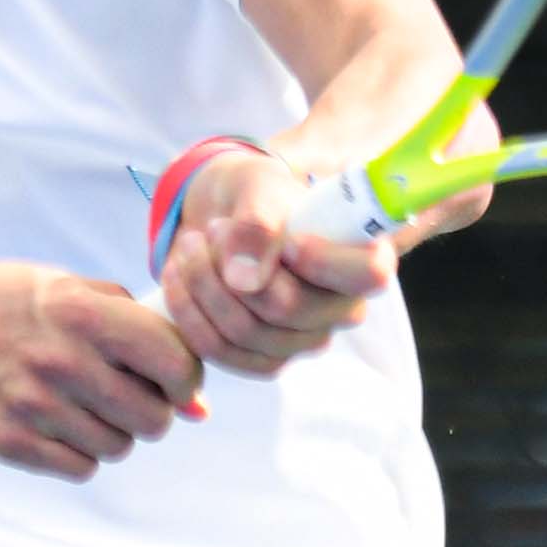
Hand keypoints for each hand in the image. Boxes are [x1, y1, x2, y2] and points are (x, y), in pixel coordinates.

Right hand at [0, 261, 206, 481]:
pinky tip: (62, 423)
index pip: (174, 363)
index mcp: (83, 313)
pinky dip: (82, 452)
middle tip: (129, 395)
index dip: (187, 379)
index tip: (175, 381)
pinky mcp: (10, 441)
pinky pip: (81, 467)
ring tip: (87, 405)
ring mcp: (33, 405)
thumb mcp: (73, 288)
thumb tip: (198, 404)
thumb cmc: (14, 304)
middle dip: (152, 411)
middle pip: (153, 418)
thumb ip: (140, 330)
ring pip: (119, 447)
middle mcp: (60, 360)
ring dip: (115, 432)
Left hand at [159, 149, 396, 377]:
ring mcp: (304, 340)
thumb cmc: (258, 198)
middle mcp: (341, 308)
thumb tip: (245, 280)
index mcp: (361, 259)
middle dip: (230, 265)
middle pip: (287, 308)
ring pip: (246, 332)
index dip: (323, 261)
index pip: (368, 274)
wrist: (226, 220)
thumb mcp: (257, 188)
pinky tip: (179, 276)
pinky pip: (222, 352)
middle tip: (209, 229)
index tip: (285, 238)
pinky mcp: (266, 358)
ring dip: (202, 285)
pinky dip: (189, 312)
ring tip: (190, 245)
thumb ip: (257, 223)